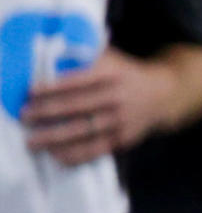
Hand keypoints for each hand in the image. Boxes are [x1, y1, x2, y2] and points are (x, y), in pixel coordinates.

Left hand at [19, 55, 183, 166]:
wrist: (164, 95)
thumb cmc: (126, 74)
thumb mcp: (112, 60)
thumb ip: (85, 58)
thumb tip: (52, 60)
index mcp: (113, 74)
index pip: (79, 81)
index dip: (54, 87)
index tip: (31, 91)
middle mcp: (119, 97)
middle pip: (78, 107)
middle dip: (48, 112)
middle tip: (25, 115)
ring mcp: (122, 120)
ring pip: (85, 131)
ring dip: (55, 137)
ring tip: (33, 141)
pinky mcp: (124, 139)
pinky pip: (96, 149)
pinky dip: (75, 154)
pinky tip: (56, 154)